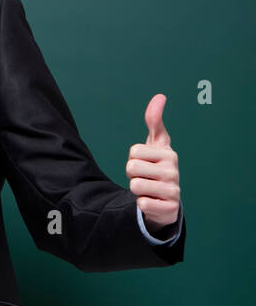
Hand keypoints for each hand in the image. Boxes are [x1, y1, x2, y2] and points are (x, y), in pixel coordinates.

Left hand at [126, 94, 179, 233]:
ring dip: (136, 189)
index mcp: (169, 154)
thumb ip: (154, 121)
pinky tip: (152, 202)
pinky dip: (142, 204)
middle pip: (132, 168)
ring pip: (134, 186)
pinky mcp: (168, 209)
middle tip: (144, 177)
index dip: (133, 158)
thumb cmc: (157, 167)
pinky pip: (142, 203)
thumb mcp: (156, 144)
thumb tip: (160, 96)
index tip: (145, 162)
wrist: (166, 200)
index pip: (134, 151)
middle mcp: (174, 172)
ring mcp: (173, 191)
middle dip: (132, 174)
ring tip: (148, 189)